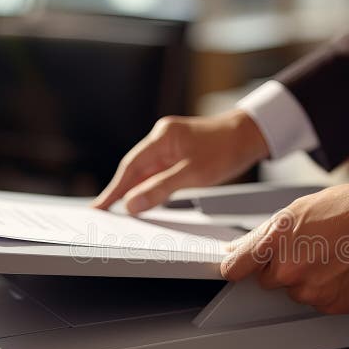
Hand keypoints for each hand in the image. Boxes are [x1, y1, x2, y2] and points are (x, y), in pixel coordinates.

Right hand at [92, 109, 268, 213]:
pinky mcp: (178, 154)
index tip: (99, 206)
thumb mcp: (193, 174)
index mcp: (162, 137)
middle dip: (119, 192)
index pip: (130, 167)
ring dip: (135, 191)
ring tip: (119, 212)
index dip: (113, 189)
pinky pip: (157, 173)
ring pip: (145, 173)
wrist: (249, 135)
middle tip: (103, 213)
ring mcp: (169, 146)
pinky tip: (144, 200)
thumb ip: (161, 189)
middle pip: (134, 169)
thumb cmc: (226, 149)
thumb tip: (133, 204)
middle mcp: (162, 139)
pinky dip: (150, 187)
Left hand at [221, 182, 348, 313]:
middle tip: (310, 249)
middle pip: (270, 282)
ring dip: (309, 280)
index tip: (239, 267)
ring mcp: (312, 291)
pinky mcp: (333, 304)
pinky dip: (329, 290)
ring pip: (298, 293)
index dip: (239, 267)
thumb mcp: (296, 211)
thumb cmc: (347, 209)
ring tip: (331, 256)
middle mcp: (290, 270)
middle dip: (284, 268)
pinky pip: (321, 302)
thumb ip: (262, 235)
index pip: (236, 268)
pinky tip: (342, 269)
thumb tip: (237, 249)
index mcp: (276, 243)